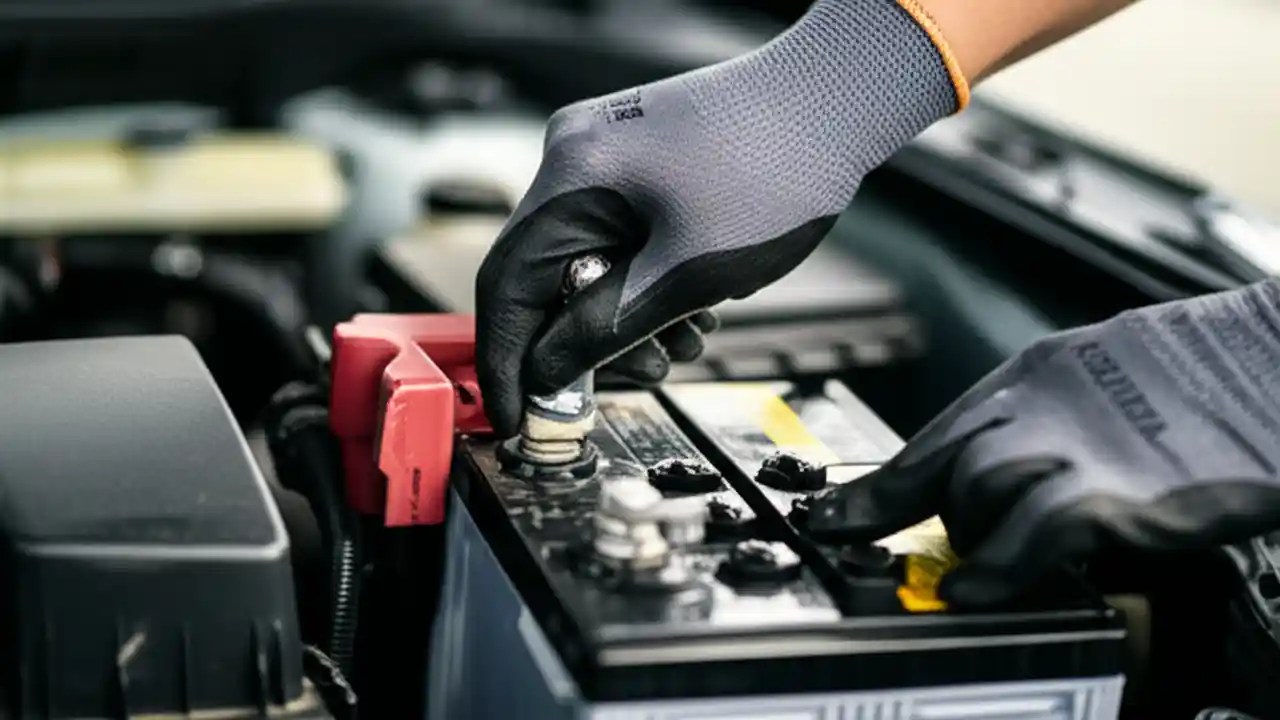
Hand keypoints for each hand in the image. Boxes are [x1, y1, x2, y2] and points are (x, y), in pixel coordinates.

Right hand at [475, 0, 963, 436]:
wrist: (839, 98)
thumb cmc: (778, 166)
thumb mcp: (690, 273)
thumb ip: (606, 329)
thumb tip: (544, 374)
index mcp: (574, 175)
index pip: (506, 286)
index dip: (505, 363)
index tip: (513, 418)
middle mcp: (577, 157)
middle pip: (549, 278)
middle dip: (593, 340)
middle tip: (646, 371)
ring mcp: (607, 154)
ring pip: (590, 264)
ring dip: (631, 315)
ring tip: (691, 335)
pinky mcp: (638, 161)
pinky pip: (619, 238)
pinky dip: (648, 280)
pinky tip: (698, 301)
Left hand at [807, 280, 1279, 605]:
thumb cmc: (1212, 378)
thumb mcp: (1108, 384)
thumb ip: (1052, 426)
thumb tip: (1007, 479)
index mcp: (1040, 374)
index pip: (938, 431)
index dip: (882, 480)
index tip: (839, 512)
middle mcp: (1044, 402)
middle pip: (935, 459)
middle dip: (884, 506)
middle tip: (852, 536)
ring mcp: (1079, 445)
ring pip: (974, 493)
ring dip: (970, 539)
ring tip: (988, 566)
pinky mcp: (1122, 489)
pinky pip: (1033, 532)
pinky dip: (997, 566)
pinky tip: (976, 590)